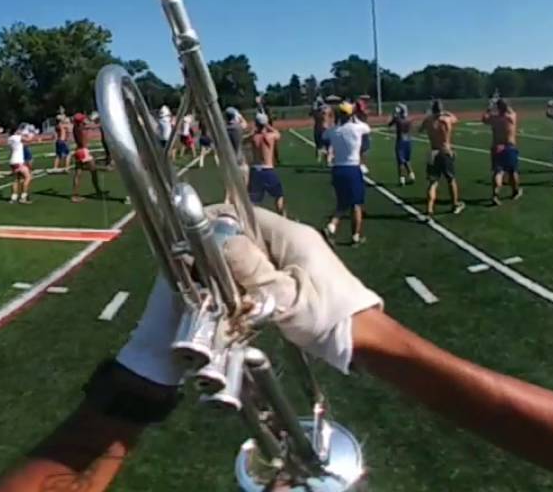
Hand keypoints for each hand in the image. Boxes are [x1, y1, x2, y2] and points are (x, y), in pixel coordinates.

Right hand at [212, 205, 381, 372]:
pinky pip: (264, 271)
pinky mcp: (297, 278)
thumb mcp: (283, 295)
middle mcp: (293, 241)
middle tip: (200, 271)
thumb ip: (251, 269)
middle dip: (222, 251)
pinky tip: (238, 300)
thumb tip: (222, 242)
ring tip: (215, 289)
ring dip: (235, 272)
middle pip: (247, 235)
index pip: (246, 214)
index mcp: (291, 236)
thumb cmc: (326, 316)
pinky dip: (249, 283)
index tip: (191, 237)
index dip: (217, 222)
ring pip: (253, 256)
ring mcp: (296, 259)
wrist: (361, 339)